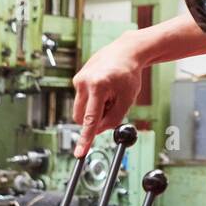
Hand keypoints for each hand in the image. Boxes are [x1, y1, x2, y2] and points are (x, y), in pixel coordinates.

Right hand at [71, 39, 143, 157]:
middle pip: (82, 117)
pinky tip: (104, 90)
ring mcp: (78, 80)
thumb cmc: (128, 74)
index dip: (85, 139)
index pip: (90, 120)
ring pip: (81, 110)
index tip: (79, 153)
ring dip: (94, 110)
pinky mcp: (77, 79)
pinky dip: (93, 101)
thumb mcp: (128, 99)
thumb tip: (98, 131)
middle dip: (95, 120)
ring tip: (108, 96)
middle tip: (111, 107)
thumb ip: (113, 118)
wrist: (124, 52)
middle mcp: (84, 82)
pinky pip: (82, 100)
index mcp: (98, 86)